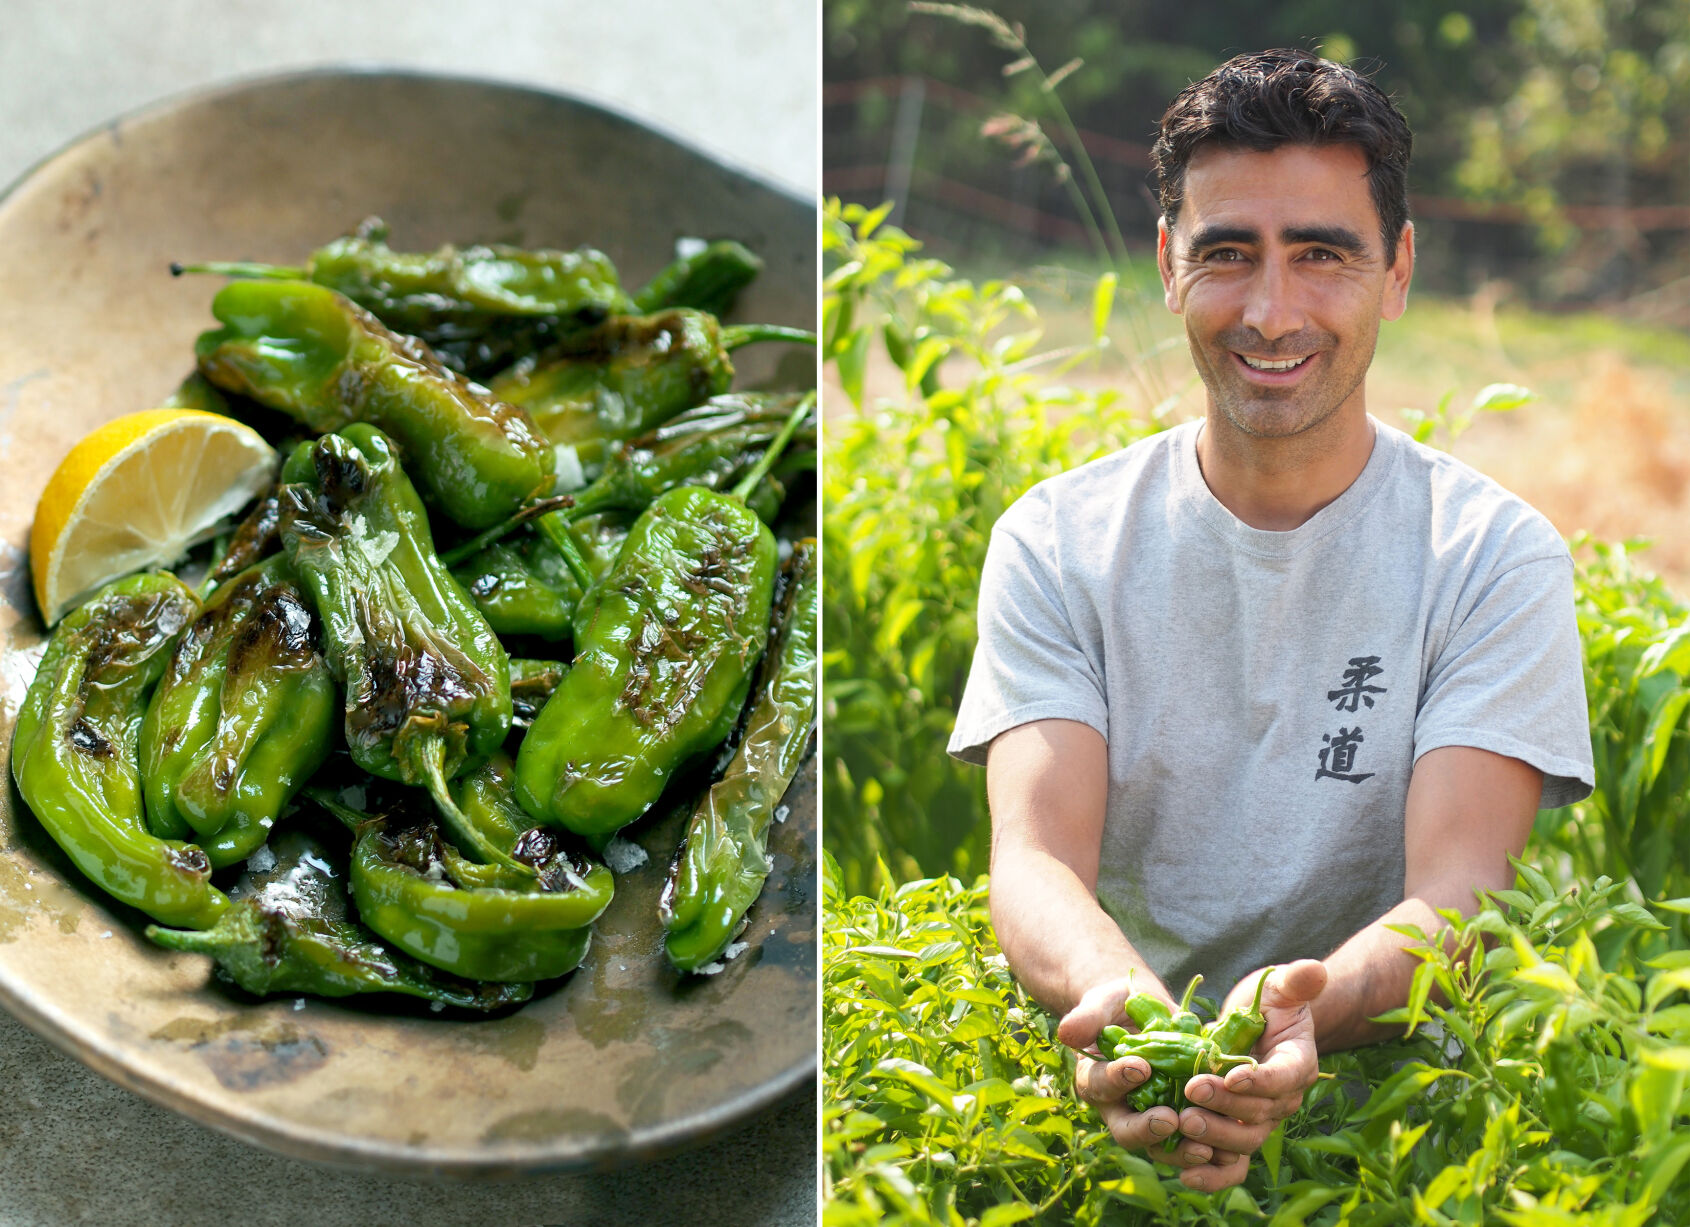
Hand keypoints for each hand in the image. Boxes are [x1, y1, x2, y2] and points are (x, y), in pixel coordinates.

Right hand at [1058, 976, 1213, 1171]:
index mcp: (1094, 1081)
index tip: (1140, 1067)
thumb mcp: (1103, 1003)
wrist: (1145, 1014)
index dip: (1117, 1079)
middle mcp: (1120, 1108)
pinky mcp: (1182, 1120)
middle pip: (1127, 1131)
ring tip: (1205, 1146)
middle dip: (1148, 1129)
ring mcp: (1152, 1118)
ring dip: (1181, 1151)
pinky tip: (1228, 1149)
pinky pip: (1191, 1144)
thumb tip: (1067, 1033)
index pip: (1100, 1086)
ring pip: (1161, 1147)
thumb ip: (1088, 1017)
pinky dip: (1208, 1152)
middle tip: (1169, 1119)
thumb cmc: (1118, 1006)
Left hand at [1169, 959, 1327, 1191]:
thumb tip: (1313, 969)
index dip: (1262, 1079)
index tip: (1233, 1074)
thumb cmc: (1270, 1005)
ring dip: (1215, 1135)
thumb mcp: (1279, 987)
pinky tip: (1185, 1174)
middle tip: (1192, 1093)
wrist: (1258, 1030)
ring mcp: (1261, 1119)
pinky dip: (1212, 1174)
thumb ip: (1295, 981)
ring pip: (1245, 1140)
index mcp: (1298, 1063)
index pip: (1285, 1077)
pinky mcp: (1238, 1131)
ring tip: (1183, 1120)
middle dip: (1227, 1106)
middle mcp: (1284, 1098)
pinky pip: (1231, 1163)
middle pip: (1261, 1113)